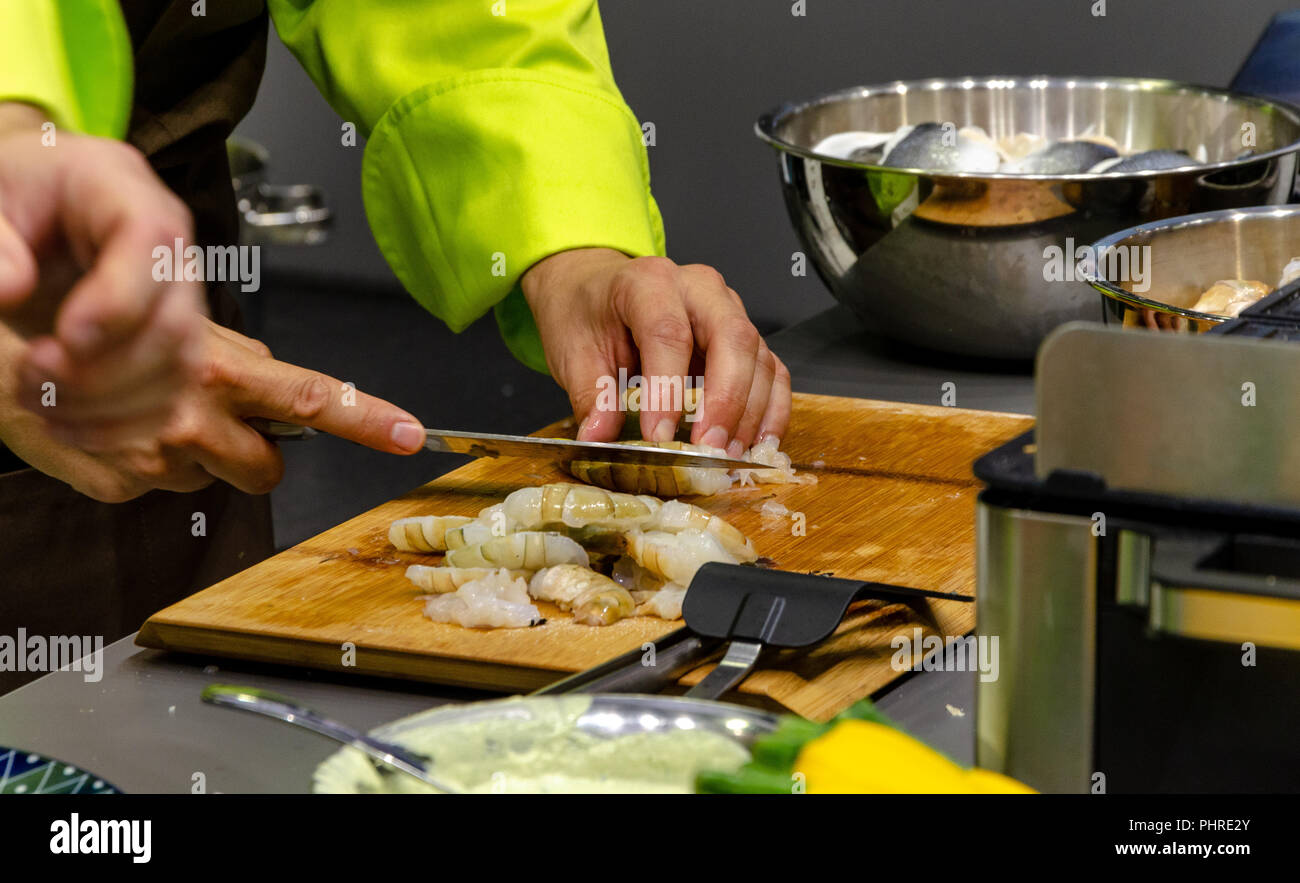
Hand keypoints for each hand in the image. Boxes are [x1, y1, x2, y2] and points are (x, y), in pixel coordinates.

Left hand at [0, 101, 206, 446]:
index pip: (154, 240)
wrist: (21, 209)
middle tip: (33, 374)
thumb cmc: (8, 195)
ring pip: (180, 369)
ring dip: (108, 405)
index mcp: (120, 188)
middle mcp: (165, 245)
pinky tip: (65, 422)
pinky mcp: (167, 340)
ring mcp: (174, 296)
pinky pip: (169, 397)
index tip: (59, 343)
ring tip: (40, 400)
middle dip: (105, 371)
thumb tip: (12, 289)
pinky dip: (119, 426)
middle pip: (176, 322)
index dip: (117, 302)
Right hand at [1, 318, 425, 501]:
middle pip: (268, 465)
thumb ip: (228, 354)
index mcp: (216, 368)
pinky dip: (142, 467)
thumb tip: (267, 371)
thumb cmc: (84, 319)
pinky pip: (156, 490)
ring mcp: (155, 459)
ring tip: (147, 414)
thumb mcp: (170, 322)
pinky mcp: (116, 485)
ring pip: (213, 480)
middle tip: (214, 419)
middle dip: (256, 451)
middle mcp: (193, 417)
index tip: (411, 435)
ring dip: (196, 456)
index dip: (367, 417)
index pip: (312, 397)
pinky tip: (111, 431)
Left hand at [520, 248, 790, 455]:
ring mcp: (729, 310)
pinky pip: (772, 372)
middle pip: (732, 337)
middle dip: (726, 399)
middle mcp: (699, 289)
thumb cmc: (587, 314)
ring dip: (750, 413)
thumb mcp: (573, 350)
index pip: (668, 332)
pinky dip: (770, 410)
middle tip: (708, 448)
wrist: (596, 289)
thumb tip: (599, 439)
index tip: (658, 438)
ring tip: (728, 456)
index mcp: (649, 282)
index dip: (666, 389)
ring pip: (758, 357)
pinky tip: (756, 444)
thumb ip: (591, 394)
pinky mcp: (744, 338)